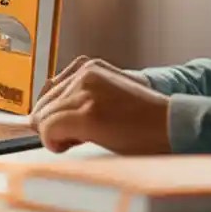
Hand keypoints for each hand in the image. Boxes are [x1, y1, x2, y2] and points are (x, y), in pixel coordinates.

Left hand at [29, 58, 169, 154]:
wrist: (172, 125)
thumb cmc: (144, 119)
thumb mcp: (108, 96)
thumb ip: (78, 98)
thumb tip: (38, 117)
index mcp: (89, 67)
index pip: (49, 90)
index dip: (52, 113)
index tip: (63, 127)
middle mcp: (84, 74)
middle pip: (43, 103)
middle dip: (53, 124)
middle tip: (78, 136)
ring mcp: (85, 92)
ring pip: (43, 117)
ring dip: (56, 135)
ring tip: (81, 139)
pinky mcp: (86, 114)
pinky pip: (48, 129)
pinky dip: (54, 142)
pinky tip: (73, 144)